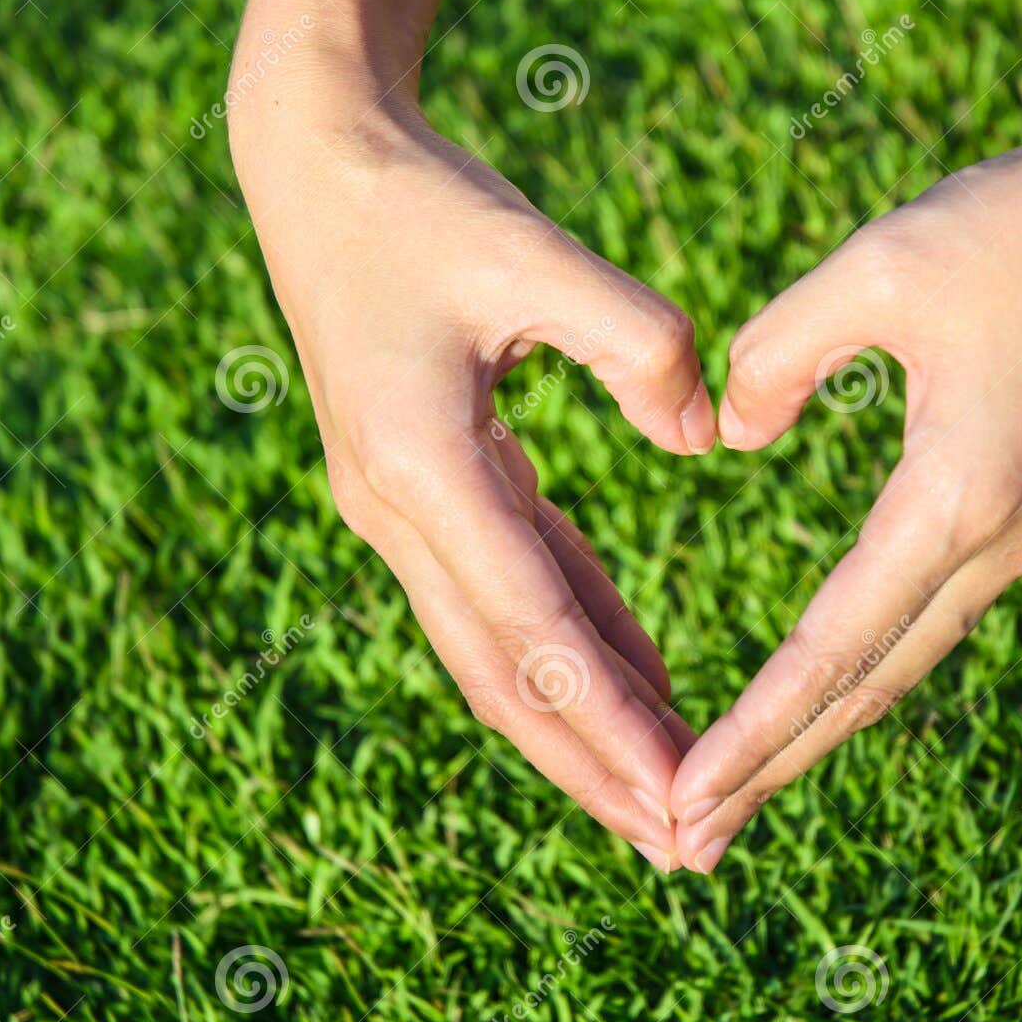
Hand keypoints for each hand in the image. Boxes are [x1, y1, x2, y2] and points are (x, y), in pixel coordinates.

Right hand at [232, 93, 714, 871]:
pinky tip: (642, 682)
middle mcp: (399, 514)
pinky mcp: (430, 492)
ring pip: (504, 654)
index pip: (533, 630)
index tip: (684, 797)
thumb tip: (703, 438)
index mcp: (419, 468)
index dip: (610, 722)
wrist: (318, 171)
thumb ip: (635, 338)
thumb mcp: (532, 249)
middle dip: (597, 770)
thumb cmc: (422, 204)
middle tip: (686, 850)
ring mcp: (404, 512)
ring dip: (586, 726)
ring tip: (673, 795)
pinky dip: (578, 646)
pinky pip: (513, 593)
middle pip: (509, 679)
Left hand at [670, 112, 1021, 871]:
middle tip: (691, 843)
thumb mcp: (879, 267)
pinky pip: (934, 611)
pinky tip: (825, 681)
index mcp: (959, 495)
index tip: (682, 797)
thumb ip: (779, 354)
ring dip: (821, 725)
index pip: (832, 645)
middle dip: (776, 767)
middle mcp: (1004, 541)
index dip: (754, 729)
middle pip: (870, 686)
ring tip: (742, 785)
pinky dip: (867, 662)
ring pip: (905, 657)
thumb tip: (732, 437)